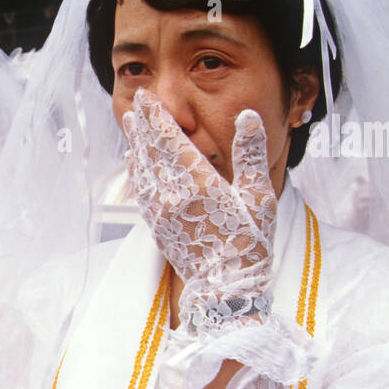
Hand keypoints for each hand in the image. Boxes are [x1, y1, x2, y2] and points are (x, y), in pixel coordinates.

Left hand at [122, 88, 276, 334]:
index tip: (148, 98)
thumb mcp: (260, 198)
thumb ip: (250, 155)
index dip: (157, 117)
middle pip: (150, 151)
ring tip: (129, 124)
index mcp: (198, 184)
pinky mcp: (156, 227)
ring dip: (135, 144)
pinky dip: (136, 171)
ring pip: (142, 169)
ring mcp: (160, 212)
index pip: (169, 140)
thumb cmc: (249, 244)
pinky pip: (140, 191)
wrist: (225, 290)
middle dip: (142, 124)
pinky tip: (134, 162)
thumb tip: (247, 117)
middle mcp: (172, 195)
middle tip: (136, 102)